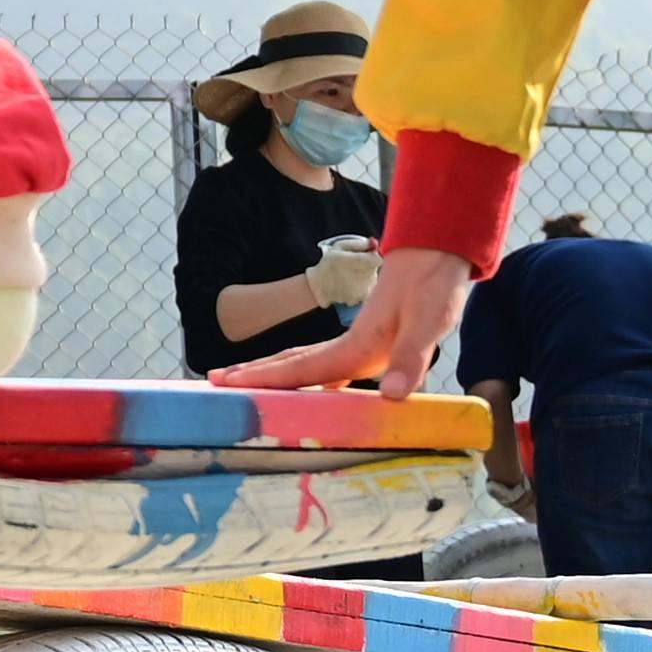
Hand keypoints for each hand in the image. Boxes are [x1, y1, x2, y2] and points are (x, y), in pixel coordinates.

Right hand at [221, 244, 475, 393]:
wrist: (437, 255)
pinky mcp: (366, 342)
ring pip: (303, 360)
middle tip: (214, 380)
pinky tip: (305, 387)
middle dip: (253, 372)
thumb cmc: (434, 286)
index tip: (233, 384)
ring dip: (272, 371)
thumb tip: (391, 396)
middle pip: (291, 361)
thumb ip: (410, 358)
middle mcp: (348, 345)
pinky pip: (324, 363)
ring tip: (241, 381)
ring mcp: (354, 342)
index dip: (268, 378)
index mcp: (357, 345)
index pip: (304, 367)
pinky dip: (304, 374)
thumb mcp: (430, 320)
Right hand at [310, 241, 384, 314]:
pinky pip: (369, 288)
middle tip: (354, 265)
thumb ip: (358, 244)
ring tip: (350, 275)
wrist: (319, 287)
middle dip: (368, 265)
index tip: (367, 256)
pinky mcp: (362, 298)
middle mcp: (362, 276)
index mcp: (357, 261)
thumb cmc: (328, 264)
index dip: (374, 256)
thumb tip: (374, 243)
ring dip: (366, 276)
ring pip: (373, 278)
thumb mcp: (339, 246)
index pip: (378, 259)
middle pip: (375, 268)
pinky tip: (350, 284)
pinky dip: (362, 286)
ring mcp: (363, 289)